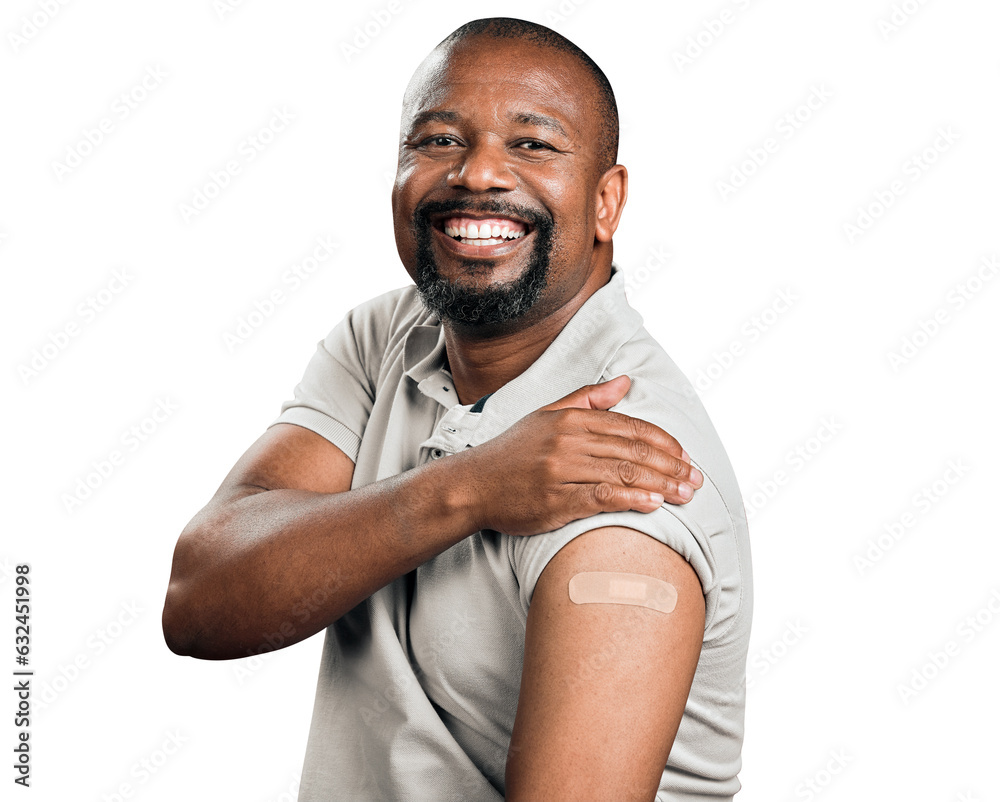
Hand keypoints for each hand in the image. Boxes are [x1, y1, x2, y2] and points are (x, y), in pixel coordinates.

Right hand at [464, 375, 703, 536]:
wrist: (474, 485)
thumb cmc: (512, 452)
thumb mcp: (547, 415)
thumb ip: (590, 399)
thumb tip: (626, 381)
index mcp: (571, 419)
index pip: (630, 426)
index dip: (663, 441)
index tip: (685, 455)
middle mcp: (569, 441)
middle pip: (633, 451)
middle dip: (671, 465)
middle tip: (695, 479)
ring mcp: (562, 471)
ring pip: (624, 474)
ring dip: (661, 485)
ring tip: (685, 495)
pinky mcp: (556, 500)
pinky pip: (602, 498)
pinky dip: (631, 500)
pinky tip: (653, 504)